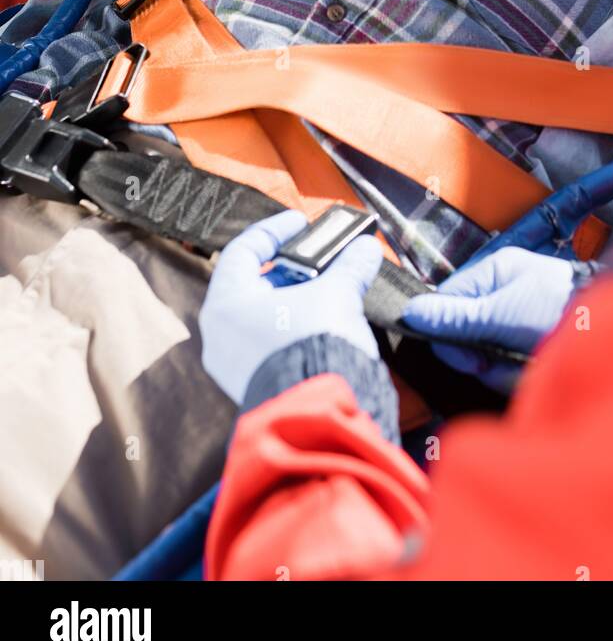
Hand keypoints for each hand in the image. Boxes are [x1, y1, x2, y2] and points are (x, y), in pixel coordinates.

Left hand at [200, 210, 382, 404]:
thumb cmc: (314, 351)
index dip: (274, 230)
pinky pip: (267, 344)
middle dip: (290, 269)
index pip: (243, 250)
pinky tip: (321, 324)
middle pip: (253, 284)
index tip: (298, 223)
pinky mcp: (252, 386)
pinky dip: (292, 327)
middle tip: (318, 259)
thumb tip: (365, 248)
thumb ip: (350, 267)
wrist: (320, 417)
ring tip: (327, 291)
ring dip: (294, 299)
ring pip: (261, 316)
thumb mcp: (337, 297)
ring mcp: (233, 364)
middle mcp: (220, 333)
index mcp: (226, 303)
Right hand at [400, 246, 582, 392]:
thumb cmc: (560, 308)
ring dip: (501, 368)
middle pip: (466, 333)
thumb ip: (457, 317)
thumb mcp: (502, 312)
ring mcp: (518, 322)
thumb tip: (411, 312)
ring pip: (487, 356)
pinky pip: (508, 368)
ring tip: (523, 366)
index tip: (461, 353)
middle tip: (492, 363)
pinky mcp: (531, 347)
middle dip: (479, 354)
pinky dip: (519, 375)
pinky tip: (533, 372)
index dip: (446, 330)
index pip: (448, 300)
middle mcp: (504, 295)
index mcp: (494, 273)